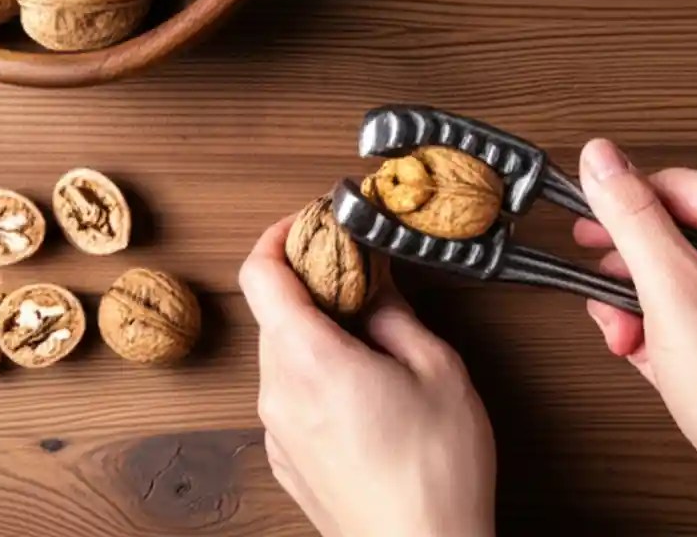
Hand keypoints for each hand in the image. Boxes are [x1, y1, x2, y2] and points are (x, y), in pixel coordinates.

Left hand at [239, 216, 496, 536]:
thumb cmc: (436, 473)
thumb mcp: (438, 371)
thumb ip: (396, 314)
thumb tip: (376, 281)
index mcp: (309, 359)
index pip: (259, 274)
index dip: (279, 236)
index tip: (311, 223)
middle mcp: (278, 393)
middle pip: (271, 313)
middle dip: (307, 282)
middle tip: (357, 274)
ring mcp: (277, 431)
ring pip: (280, 355)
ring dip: (313, 330)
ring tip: (370, 335)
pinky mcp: (287, 460)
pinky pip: (289, 395)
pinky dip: (314, 372)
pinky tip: (362, 386)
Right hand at [574, 139, 696, 536]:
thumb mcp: (673, 295)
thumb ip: (633, 218)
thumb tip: (602, 157)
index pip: (681, 185)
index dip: (622, 208)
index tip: (583, 228)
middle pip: (687, 232)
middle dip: (634, 270)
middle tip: (601, 288)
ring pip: (695, 274)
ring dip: (648, 305)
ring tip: (628, 338)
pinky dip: (677, 328)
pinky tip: (655, 358)